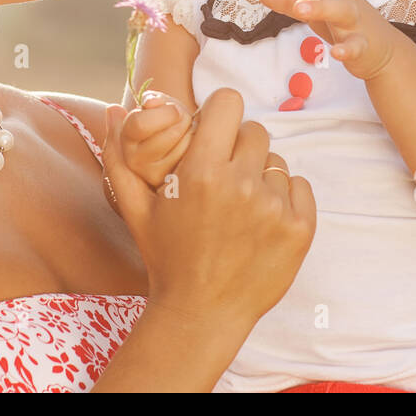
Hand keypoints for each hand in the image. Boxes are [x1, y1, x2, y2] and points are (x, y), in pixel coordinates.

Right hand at [99, 88, 316, 330]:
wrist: (201, 314)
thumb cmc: (166, 257)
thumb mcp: (134, 208)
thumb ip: (119, 154)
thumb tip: (116, 109)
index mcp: (200, 171)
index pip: (228, 102)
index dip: (220, 114)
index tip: (213, 133)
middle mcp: (240, 185)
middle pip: (254, 130)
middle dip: (239, 147)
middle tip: (223, 178)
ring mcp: (274, 207)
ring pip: (276, 162)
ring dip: (260, 177)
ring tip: (239, 210)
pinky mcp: (299, 228)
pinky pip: (299, 186)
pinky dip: (285, 198)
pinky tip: (260, 223)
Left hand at [256, 0, 399, 80]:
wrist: (380, 47)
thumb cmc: (339, 21)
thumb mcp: (311, 7)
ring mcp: (354, 20)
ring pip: (342, 8)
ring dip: (321, 7)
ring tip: (299, 9)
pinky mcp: (361, 45)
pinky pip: (356, 45)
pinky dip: (347, 48)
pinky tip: (335, 53)